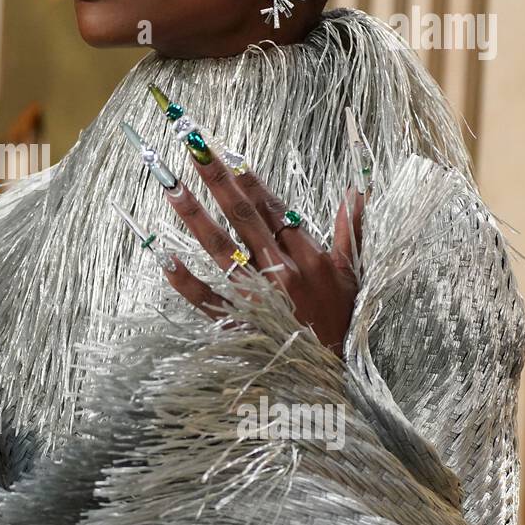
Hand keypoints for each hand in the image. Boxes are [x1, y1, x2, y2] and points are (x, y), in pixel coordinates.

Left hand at [163, 149, 364, 355]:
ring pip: (221, 249)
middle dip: (218, 180)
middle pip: (243, 216)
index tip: (229, 150)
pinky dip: (185, 282)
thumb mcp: (353, 273)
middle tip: (194, 147)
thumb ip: (351, 229)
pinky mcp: (237, 324)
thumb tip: (359, 190)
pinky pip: (206, 300)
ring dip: (195, 217)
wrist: (332, 377)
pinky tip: (164, 258)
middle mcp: (280, 271)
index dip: (249, 179)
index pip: (273, 208)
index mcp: (306, 256)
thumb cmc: (341, 321)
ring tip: (171, 188)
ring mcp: (256, 297)